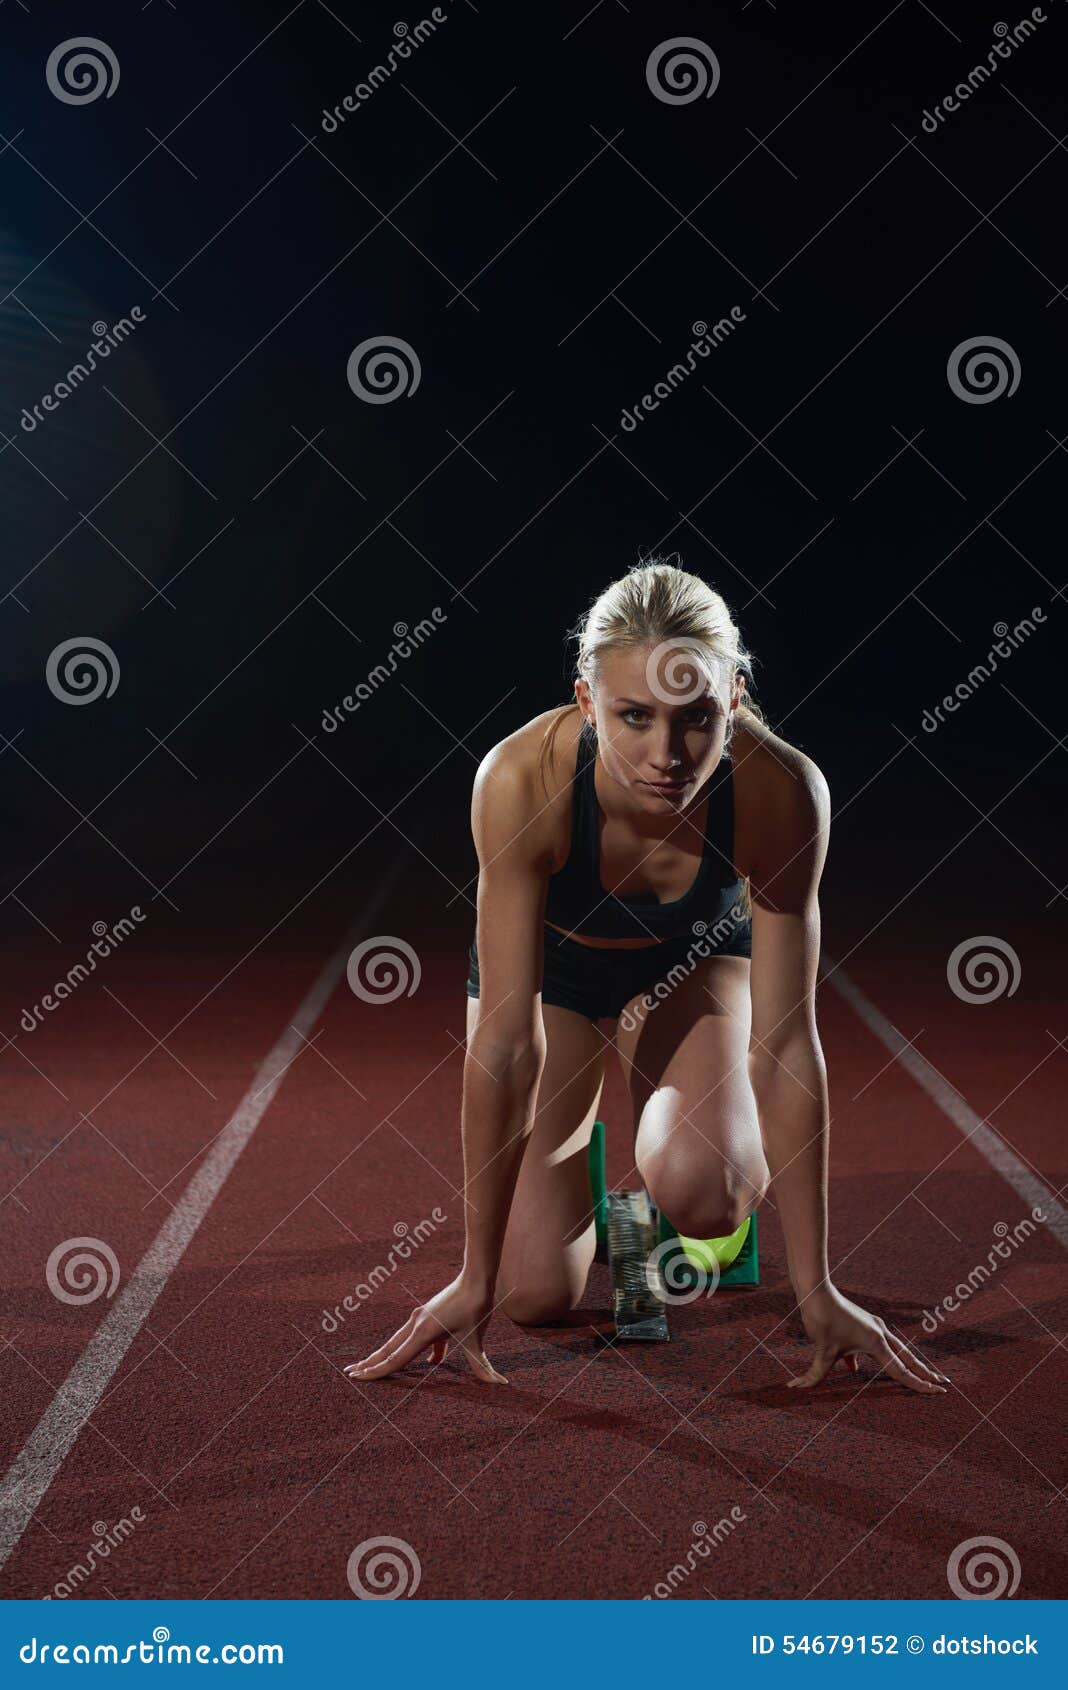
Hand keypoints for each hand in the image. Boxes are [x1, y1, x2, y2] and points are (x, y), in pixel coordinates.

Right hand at [344, 1274, 506, 1384]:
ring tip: (371, 1366)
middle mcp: (416, 1324)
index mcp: (423, 1332)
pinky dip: (413, 1350)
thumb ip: (482, 1366)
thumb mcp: (477, 1339)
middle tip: (350, 1373)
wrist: (476, 1278)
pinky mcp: (428, 1316)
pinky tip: (432, 1361)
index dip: (377, 1371)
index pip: (395, 1358)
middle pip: (388, 1349)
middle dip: (370, 1363)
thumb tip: (501, 1385)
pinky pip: (415, 1337)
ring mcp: (420, 1318)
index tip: (358, 1378)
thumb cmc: (476, 1306)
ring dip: (384, 1355)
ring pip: (397, 1342)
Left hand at [788, 1285, 948, 1393]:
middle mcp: (880, 1334)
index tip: (938, 1392)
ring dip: (909, 1364)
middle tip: (944, 1384)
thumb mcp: (821, 1350)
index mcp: (876, 1343)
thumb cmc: (822, 1318)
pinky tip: (852, 1368)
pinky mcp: (865, 1323)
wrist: (816, 1291)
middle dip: (925, 1373)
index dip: (920, 1385)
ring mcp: (874, 1327)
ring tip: (921, 1375)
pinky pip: (879, 1344)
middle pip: (908, 1359)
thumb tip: (796, 1388)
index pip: (902, 1371)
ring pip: (898, 1351)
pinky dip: (880, 1356)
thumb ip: (814, 1374)